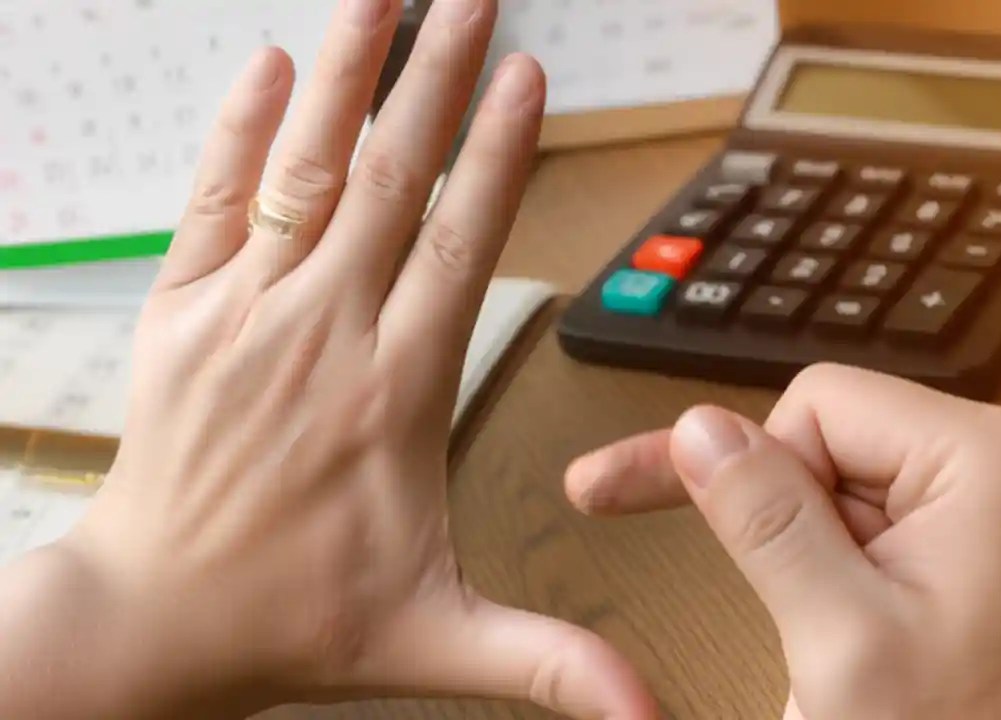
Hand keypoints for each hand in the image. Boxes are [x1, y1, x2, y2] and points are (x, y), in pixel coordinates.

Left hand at [0, 0, 654, 717]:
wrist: (149, 622)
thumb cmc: (294, 621)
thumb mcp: (438, 644)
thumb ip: (551, 661)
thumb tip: (649, 718)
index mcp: (390, 393)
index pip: (457, 247)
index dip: (497, 156)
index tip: (530, 77)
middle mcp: (318, 333)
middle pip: (386, 180)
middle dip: (436, 78)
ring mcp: (242, 315)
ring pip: (302, 169)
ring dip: (344, 73)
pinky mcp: (180, 313)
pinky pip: (215, 200)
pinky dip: (242, 126)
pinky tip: (272, 64)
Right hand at [566, 365, 1000, 719]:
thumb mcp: (842, 639)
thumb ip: (766, 520)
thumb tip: (699, 426)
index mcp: (992, 457)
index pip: (820, 401)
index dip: (774, 481)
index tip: (791, 574)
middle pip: (833, 433)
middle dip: (796, 519)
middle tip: (816, 613)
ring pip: (845, 475)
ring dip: (818, 550)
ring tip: (851, 634)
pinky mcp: (988, 527)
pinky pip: (880, 509)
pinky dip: (844, 561)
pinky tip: (860, 620)